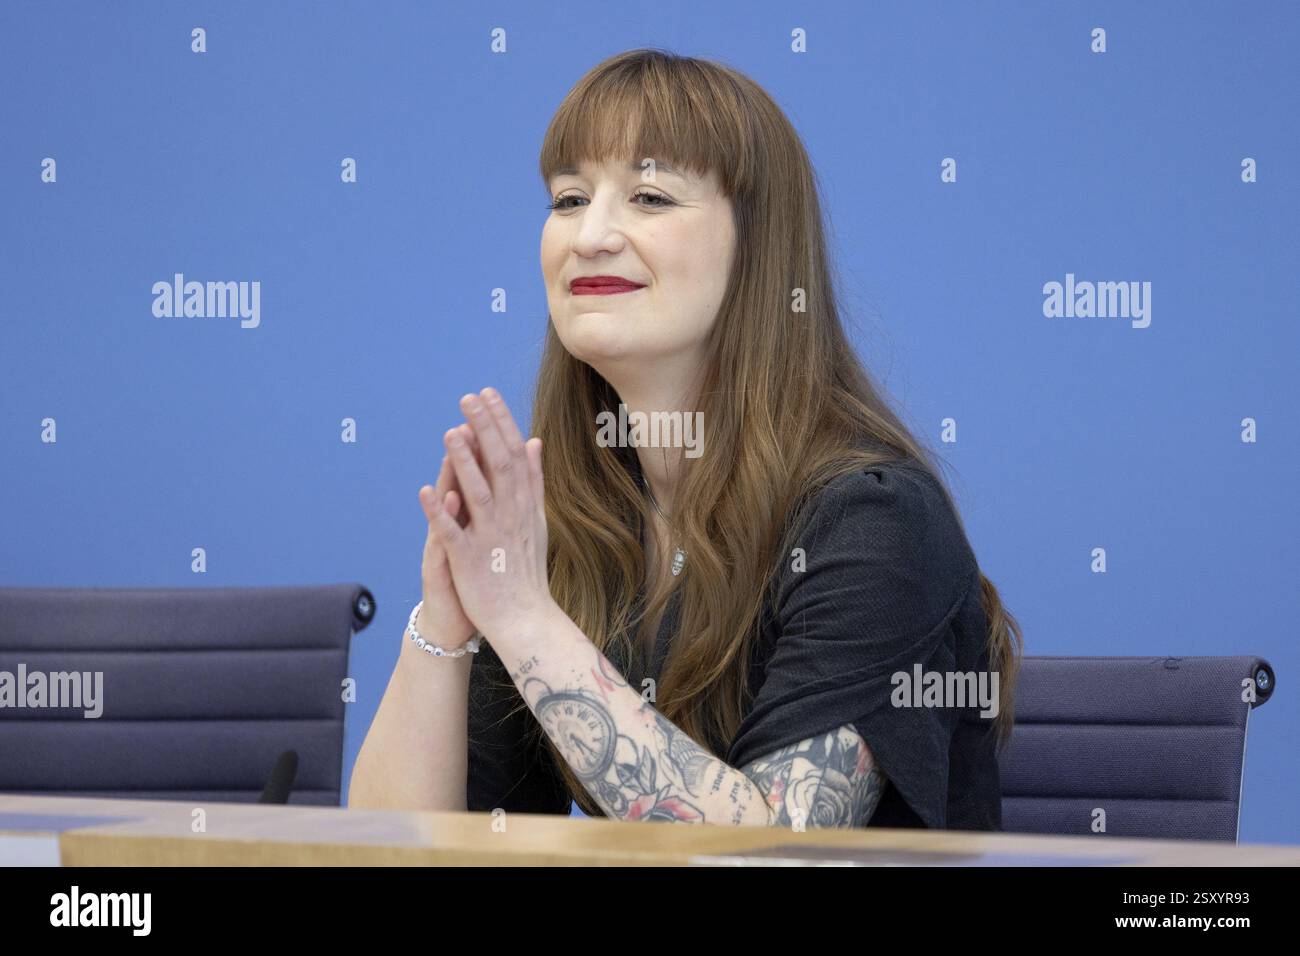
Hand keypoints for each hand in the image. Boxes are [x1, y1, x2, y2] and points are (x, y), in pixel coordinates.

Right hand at [415, 423, 483, 648]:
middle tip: (469, 412)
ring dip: (449, 472)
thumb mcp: (491, 533)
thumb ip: (497, 500)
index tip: (492, 407)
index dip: (486, 440)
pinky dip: (437, 516)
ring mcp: (446, 539)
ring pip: (447, 501)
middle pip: (460, 477)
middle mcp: (457, 521)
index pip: (481, 470)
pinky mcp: (440, 564)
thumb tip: (512, 467)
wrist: (462, 622)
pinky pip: (438, 536)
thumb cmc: (481, 575)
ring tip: (453, 443)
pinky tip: (434, 496)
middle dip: (466, 444)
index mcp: (474, 513)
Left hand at [426, 387, 553, 641]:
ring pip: (479, 494)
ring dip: (465, 463)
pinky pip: (453, 533)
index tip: (487, 394)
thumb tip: (533, 441)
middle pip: (499, 465)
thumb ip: (533, 480)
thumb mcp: (536, 518)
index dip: (500, 422)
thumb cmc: (526, 569)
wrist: (526, 618)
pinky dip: (441, 512)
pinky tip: (426, 491)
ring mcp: (491, 537)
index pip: (514, 454)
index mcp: (524, 504)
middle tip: (468, 398)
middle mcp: (511, 516)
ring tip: (452, 433)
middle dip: (484, 430)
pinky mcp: (470, 561)